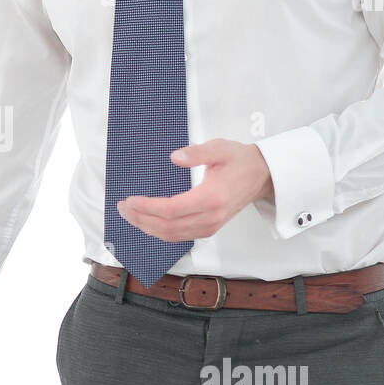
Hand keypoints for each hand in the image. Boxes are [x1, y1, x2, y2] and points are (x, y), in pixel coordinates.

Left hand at [118, 139, 273, 242]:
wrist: (261, 176)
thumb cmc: (239, 160)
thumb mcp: (220, 148)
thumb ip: (197, 152)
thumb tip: (175, 156)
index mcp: (212, 198)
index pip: (171, 210)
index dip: (147, 207)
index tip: (130, 200)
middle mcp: (210, 217)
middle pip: (167, 227)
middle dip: (140, 219)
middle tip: (122, 207)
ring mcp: (210, 226)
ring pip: (171, 235)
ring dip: (146, 227)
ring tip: (129, 215)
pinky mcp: (208, 228)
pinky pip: (178, 236)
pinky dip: (159, 231)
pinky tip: (146, 221)